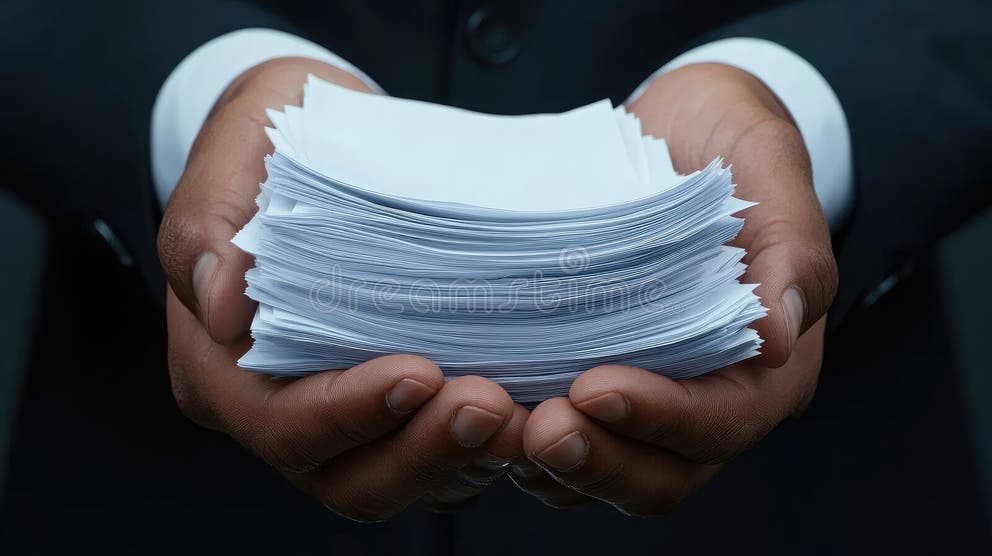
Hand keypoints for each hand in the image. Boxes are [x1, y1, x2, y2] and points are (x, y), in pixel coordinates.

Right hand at [158, 58, 525, 518]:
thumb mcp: (233, 156)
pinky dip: (474, 457)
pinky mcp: (383, 415)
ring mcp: (333, 421)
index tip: (420, 372)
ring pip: (392, 484)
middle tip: (490, 405)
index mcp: (219, 366)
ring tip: (515, 416)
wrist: (314, 146)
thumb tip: (223, 308)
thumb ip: (208, 229)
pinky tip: (519, 419)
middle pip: (342, 478)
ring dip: (457, 462)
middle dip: (420, 451)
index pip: (278, 421)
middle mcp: (272, 410)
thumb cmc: (268, 147)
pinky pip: (428, 466)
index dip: (348, 412)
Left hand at [511, 63, 837, 514]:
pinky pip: (569, 444)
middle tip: (537, 428)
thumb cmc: (729, 140)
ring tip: (501, 429)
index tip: (595, 388)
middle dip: (598, 460)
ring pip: (608, 471)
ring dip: (555, 466)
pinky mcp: (599, 384)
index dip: (661, 417)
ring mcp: (651, 398)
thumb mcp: (768, 162)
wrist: (679, 126)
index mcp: (767, 363)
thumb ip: (792, 249)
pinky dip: (527, 447)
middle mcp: (710, 398)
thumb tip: (777, 339)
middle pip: (660, 474)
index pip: (720, 420)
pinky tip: (488, 416)